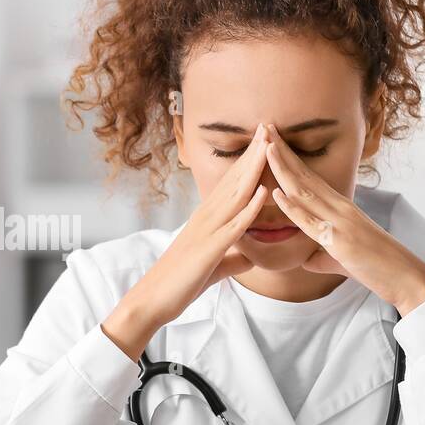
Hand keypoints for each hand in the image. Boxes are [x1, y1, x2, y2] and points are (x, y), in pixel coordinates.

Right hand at [102, 124, 272, 361]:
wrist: (154, 299)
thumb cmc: (181, 282)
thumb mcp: (214, 265)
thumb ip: (234, 257)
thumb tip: (253, 256)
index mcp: (208, 218)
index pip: (232, 183)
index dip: (249, 161)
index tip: (265, 141)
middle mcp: (206, 217)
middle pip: (235, 179)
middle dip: (254, 153)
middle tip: (271, 126)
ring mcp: (208, 230)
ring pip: (236, 194)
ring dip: (254, 169)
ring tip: (270, 146)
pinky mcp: (210, 248)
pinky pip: (234, 225)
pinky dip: (249, 207)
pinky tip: (264, 191)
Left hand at [262, 123, 424, 316]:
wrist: (404, 276)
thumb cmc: (374, 266)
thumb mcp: (342, 257)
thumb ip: (321, 255)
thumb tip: (307, 259)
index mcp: (339, 207)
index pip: (309, 177)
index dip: (289, 158)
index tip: (271, 140)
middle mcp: (339, 207)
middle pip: (304, 175)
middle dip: (282, 152)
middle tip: (264, 127)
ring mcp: (340, 221)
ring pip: (305, 191)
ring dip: (283, 169)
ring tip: (266, 147)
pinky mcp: (340, 240)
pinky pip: (311, 222)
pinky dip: (292, 207)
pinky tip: (276, 193)